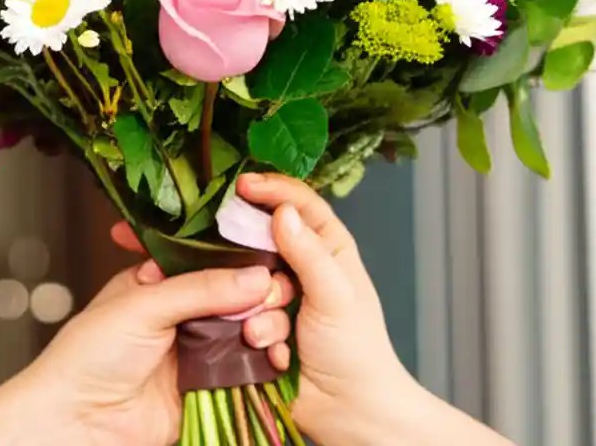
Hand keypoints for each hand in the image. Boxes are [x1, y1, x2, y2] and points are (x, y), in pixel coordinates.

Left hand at [0, 252, 292, 445]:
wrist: (78, 421)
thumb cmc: (89, 355)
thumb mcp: (143, 305)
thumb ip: (201, 288)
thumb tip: (256, 276)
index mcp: (164, 281)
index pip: (214, 260)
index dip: (245, 257)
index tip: (272, 255)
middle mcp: (186, 312)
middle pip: (241, 293)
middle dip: (264, 293)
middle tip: (270, 297)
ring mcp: (201, 348)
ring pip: (252, 328)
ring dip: (269, 325)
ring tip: (262, 331)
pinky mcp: (212, 384)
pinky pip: (250, 368)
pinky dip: (268, 361)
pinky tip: (274, 356)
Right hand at [237, 173, 512, 445]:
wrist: (347, 410)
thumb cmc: (356, 350)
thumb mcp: (336, 294)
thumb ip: (308, 252)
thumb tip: (282, 212)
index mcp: (328, 249)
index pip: (299, 204)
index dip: (272, 189)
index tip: (242, 185)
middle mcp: (302, 267)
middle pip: (262, 241)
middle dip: (255, 264)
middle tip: (261, 285)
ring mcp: (278, 298)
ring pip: (246, 283)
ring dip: (258, 311)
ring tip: (272, 334)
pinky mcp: (259, 326)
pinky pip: (239, 317)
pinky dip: (254, 335)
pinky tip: (272, 354)